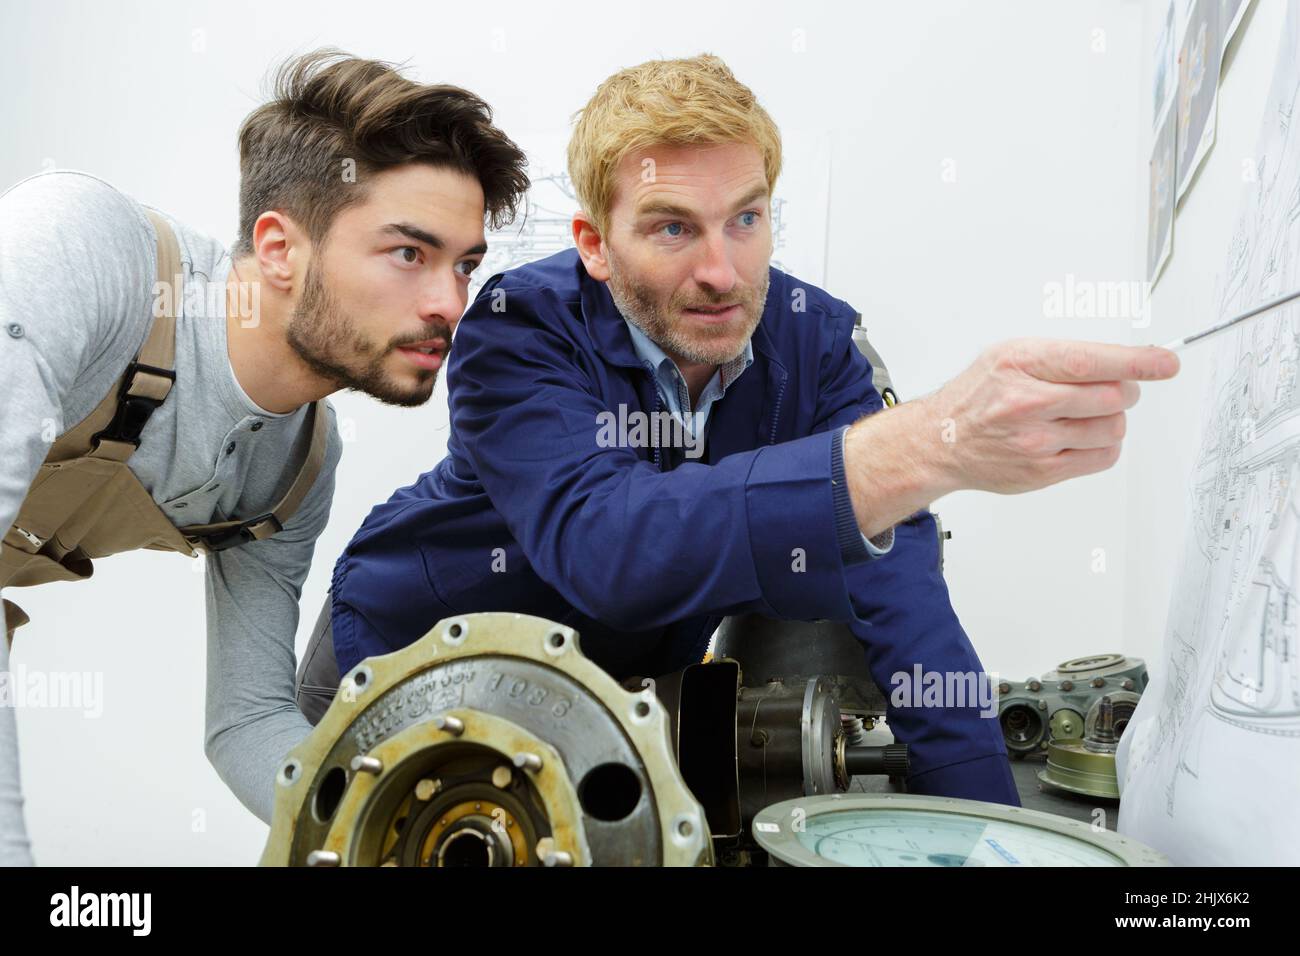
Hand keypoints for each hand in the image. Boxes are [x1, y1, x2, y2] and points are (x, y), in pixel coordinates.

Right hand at [842, 338, 1179, 536]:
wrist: (941, 441)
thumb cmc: (977, 395)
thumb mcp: (1011, 355)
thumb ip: (1062, 357)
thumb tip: (1124, 363)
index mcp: (1020, 364)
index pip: (1092, 362)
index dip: (1138, 361)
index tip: (1166, 363)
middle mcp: (1027, 403)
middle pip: (1112, 397)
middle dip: (1124, 391)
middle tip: (1111, 390)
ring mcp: (1035, 441)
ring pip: (1112, 428)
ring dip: (1112, 419)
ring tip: (1086, 415)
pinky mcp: (1043, 471)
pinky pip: (1102, 457)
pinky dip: (1104, 444)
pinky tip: (1082, 436)